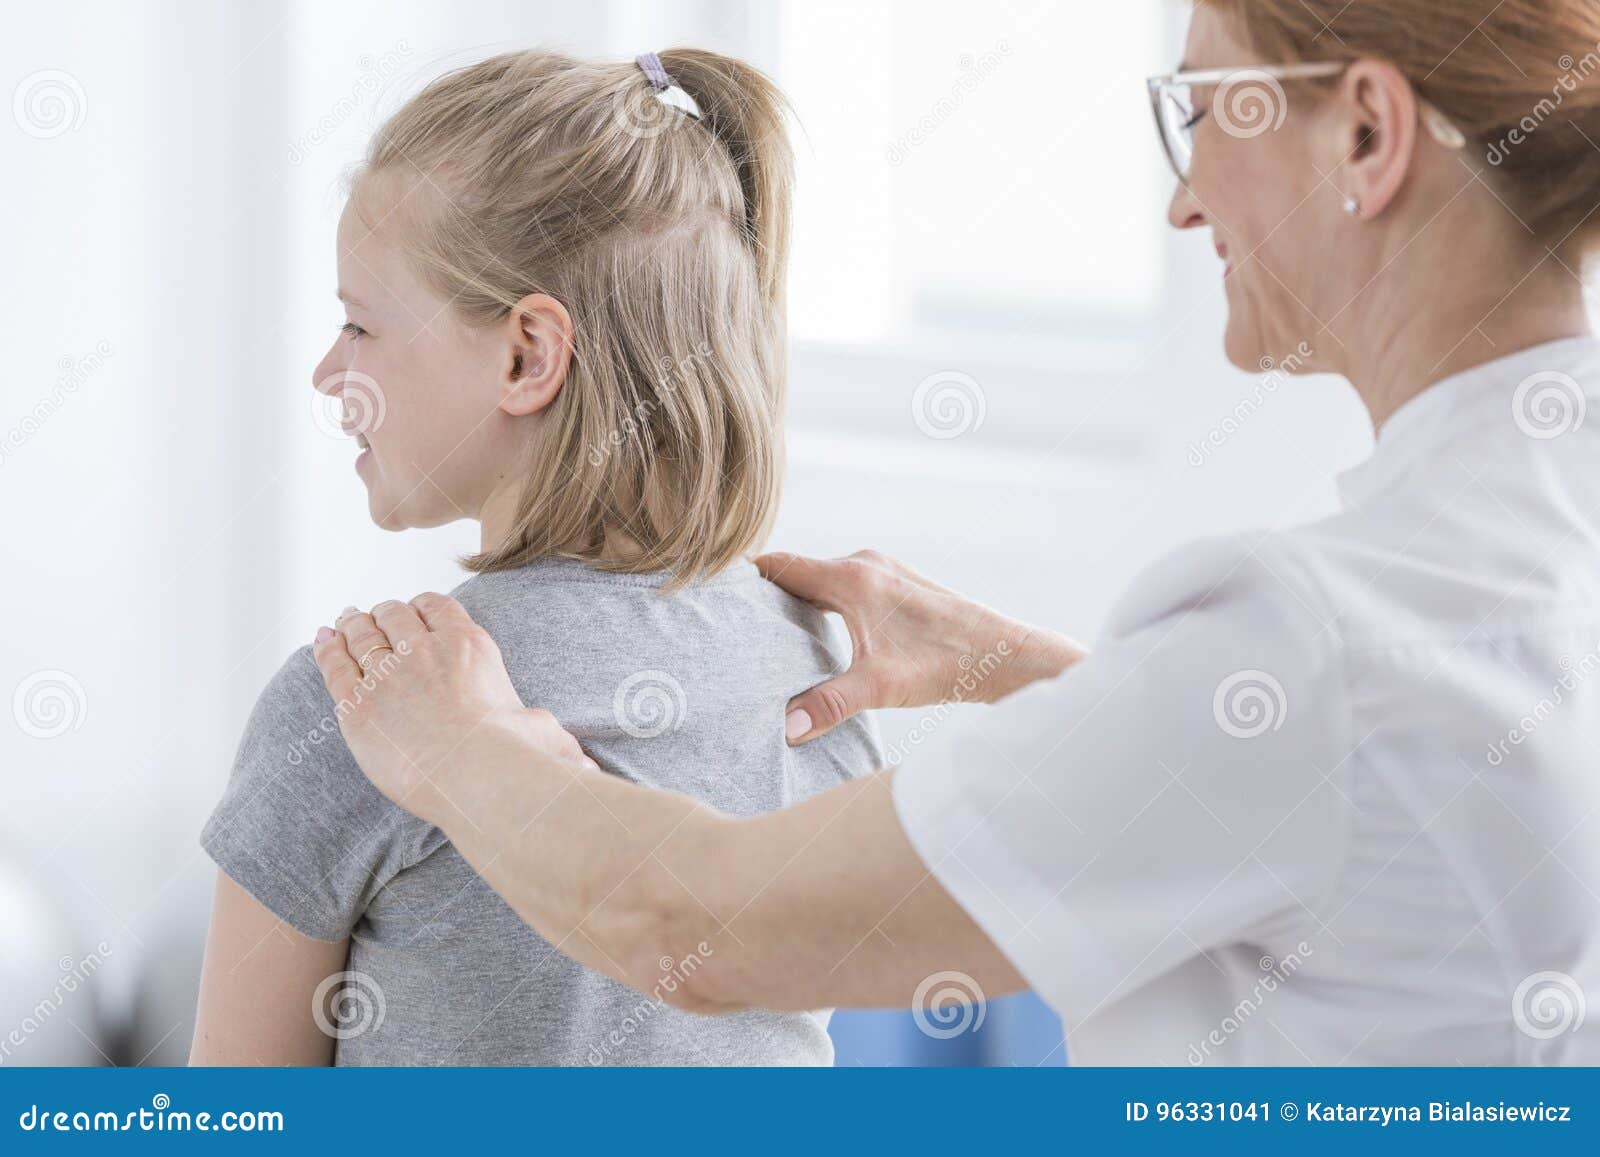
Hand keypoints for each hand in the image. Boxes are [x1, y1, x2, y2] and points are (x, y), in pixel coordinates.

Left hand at [311, 593, 596, 824]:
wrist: (476, 776)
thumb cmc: (516, 756)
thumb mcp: (543, 734)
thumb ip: (548, 737)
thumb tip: (584, 770)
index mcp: (468, 644)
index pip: (437, 607)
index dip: (421, 605)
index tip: (414, 609)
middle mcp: (424, 650)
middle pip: (394, 616)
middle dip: (383, 613)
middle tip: (372, 615)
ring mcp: (387, 674)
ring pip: (361, 634)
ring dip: (352, 624)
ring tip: (344, 622)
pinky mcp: (357, 705)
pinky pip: (335, 665)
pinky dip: (327, 648)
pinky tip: (322, 641)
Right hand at [755, 550, 1085, 743]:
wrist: (1006, 656)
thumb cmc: (947, 664)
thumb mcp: (881, 687)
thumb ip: (828, 704)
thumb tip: (784, 729)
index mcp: (852, 576)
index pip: (780, 565)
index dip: (745, 577)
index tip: (714, 591)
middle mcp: (866, 564)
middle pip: (799, 571)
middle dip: (767, 594)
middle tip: (732, 620)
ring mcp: (885, 572)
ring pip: (825, 579)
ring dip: (798, 599)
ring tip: (767, 630)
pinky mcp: (900, 586)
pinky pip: (846, 586)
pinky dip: (824, 602)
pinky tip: (818, 633)